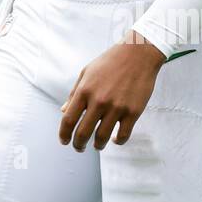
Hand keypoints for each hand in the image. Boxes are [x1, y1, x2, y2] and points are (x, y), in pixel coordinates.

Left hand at [58, 31, 165, 151]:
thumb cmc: (110, 61)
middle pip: (83, 132)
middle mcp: (99, 101)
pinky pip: (123, 135)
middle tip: (79, 147)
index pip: (68, 119)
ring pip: (102, 137)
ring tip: (96, 145)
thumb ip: (74, 93)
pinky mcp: (133, 112)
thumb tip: (63, 110)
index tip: (64, 140)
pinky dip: (118, 141)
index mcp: (84, 90)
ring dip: (97, 145)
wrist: (137, 54)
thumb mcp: (86, 73)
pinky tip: (114, 139)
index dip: (64, 134)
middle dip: (78, 144)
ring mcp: (116, 107)